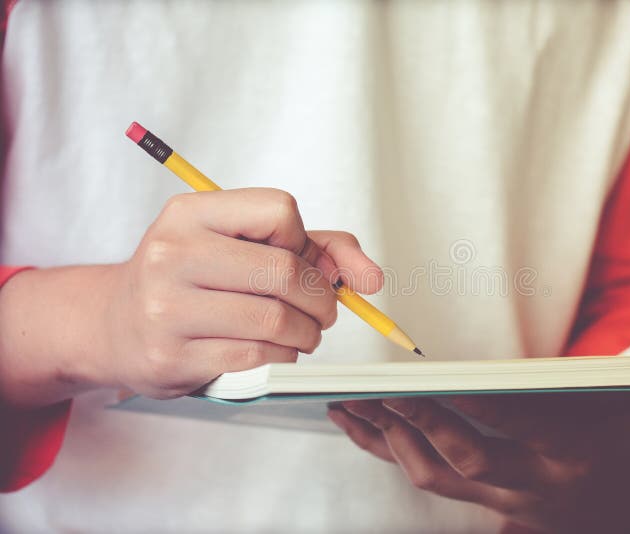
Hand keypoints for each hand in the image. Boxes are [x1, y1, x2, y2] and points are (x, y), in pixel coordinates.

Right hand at [0, 188, 381, 403]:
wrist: (115, 325)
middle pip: (285, 271)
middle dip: (322, 299)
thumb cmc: (193, 278)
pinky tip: (275, 350)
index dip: (304, 241)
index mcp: (191, 213)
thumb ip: (318, 248)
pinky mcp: (173, 356)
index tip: (301, 261)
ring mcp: (168, 307)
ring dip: (307, 333)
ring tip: (301, 333)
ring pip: (277, 320)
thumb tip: (370, 278)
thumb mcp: (243, 243)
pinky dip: (283, 356)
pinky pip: (258, 357)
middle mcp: (173, 253)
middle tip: (323, 311)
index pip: (280, 211)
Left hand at [329, 345, 629, 532]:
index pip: (517, 428)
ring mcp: (510, 501)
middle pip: (465, 462)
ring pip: (439, 478)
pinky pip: (433, 481)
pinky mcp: (491, 504)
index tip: (428, 382)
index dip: (473, 408)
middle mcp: (537, 485)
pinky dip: (394, 453)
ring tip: (348, 409)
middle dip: (414, 426)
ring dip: (390, 444)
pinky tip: (365, 428)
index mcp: (577, 454)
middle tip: (367, 393)